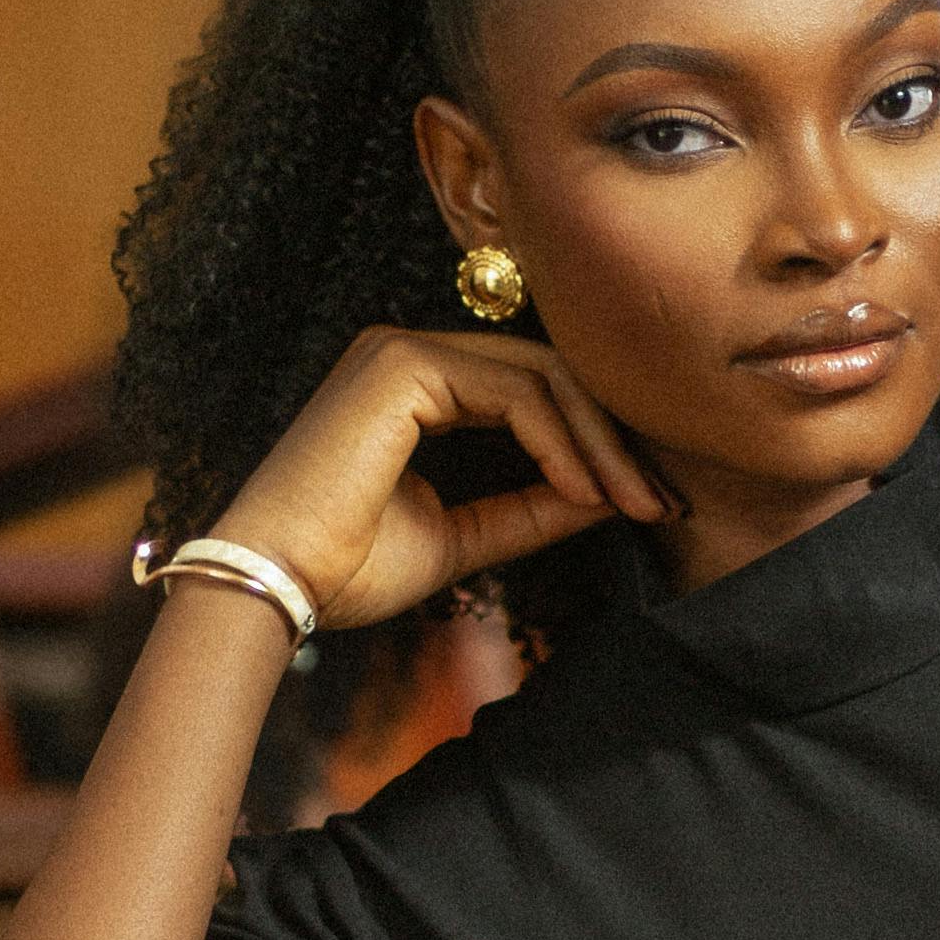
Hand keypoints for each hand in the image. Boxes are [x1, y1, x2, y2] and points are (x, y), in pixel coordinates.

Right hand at [212, 326, 672, 633]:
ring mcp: (404, 352)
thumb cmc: (349, 570)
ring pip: (541, 376)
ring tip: (635, 504)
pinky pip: (513, 391)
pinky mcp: (403, 364)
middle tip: (661, 503)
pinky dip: (560, 441)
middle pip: (549, 376)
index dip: (599, 445)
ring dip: (599, 443)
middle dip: (614, 440)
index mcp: (420, 387)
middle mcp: (411, 356)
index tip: (648, 504)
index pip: (536, 394)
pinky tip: (585, 491)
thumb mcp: (464, 537)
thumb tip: (611, 495)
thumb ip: (532, 507)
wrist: (277, 587)